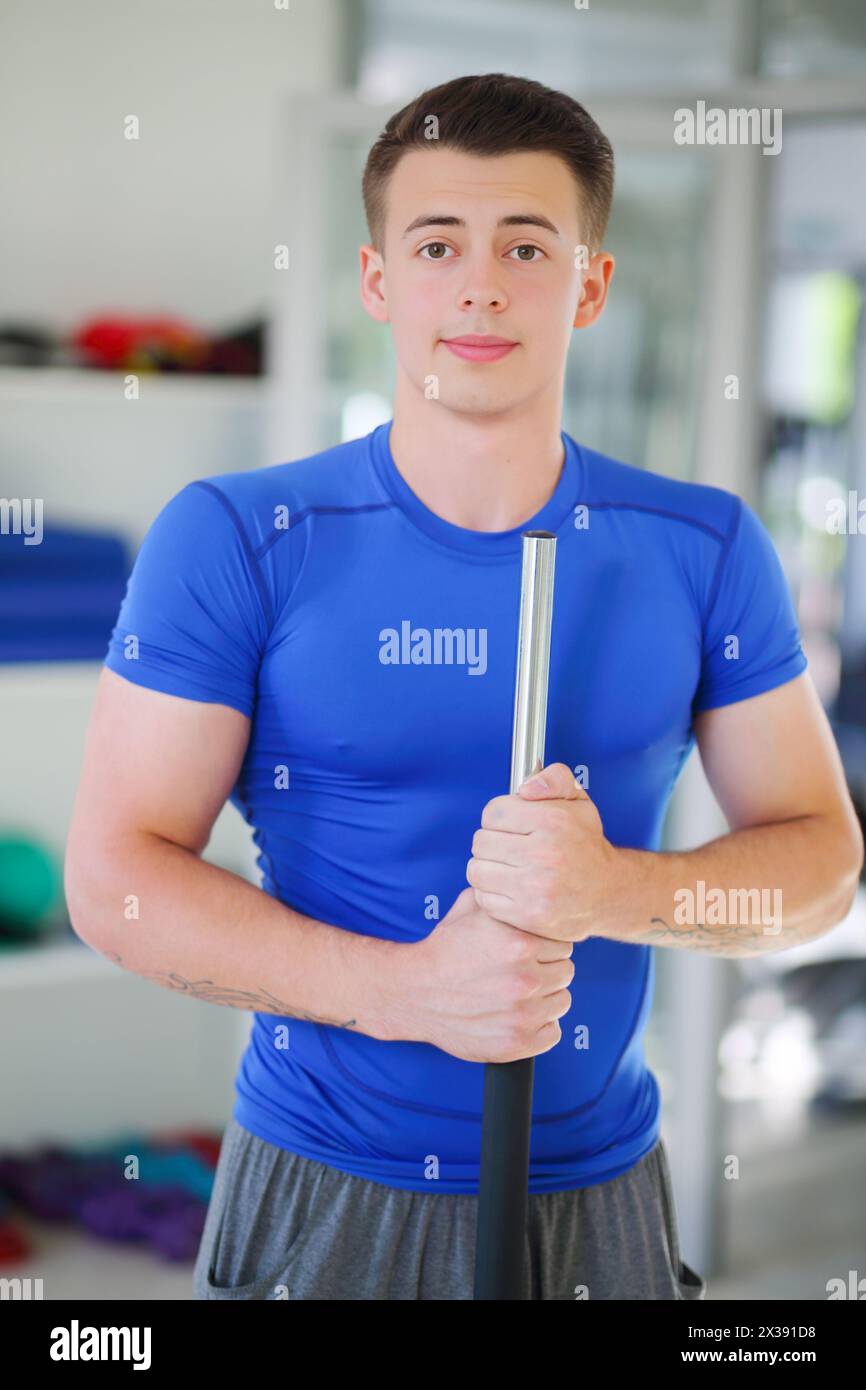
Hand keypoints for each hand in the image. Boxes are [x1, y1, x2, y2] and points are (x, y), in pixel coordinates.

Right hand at [410, 887, 573, 1063]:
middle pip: (566, 971)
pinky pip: (552, 1033)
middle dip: (547, 969)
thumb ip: (506, 897)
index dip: (546, 944)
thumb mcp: (471, 908)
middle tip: (522, 972)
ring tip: (517, 993)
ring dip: (545, 998)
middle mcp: (526, 980)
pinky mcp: (518, 1043)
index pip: (563, 943)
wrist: (413, 992)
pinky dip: (539, 1026)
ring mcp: (523, 1015)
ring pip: (562, 1002)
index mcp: (520, 944)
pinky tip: (516, 1015)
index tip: (529, 949)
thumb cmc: (444, 949)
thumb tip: (529, 885)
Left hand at [465, 761, 615, 942]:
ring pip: (477, 870)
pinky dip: (491, 893)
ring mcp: (535, 888)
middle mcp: (544, 855)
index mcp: (553, 822)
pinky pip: (484, 898)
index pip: (493, 812)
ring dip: (486, 868)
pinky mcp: (527, 915)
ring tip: (506, 867)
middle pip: (480, 842)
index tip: (512, 825)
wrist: (609, 893)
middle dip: (491, 842)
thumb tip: (524, 789)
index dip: (499, 817)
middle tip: (509, 847)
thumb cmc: (586, 844)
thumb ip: (553, 779)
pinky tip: (510, 888)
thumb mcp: (579, 800)